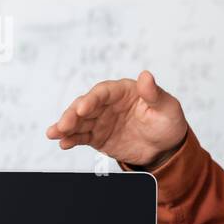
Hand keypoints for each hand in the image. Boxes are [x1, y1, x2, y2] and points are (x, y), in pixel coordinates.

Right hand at [45, 70, 187, 167]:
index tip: (83, 108)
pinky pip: (81, 136)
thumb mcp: (167, 107)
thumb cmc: (168, 122)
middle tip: (63, 125)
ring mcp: (101, 120)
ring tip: (54, 134)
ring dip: (65, 126)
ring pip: (79, 121)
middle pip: (85, 105)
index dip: (92, 99)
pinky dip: (71, 139)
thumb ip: (154, 93)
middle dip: (72, 114)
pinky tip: (63, 143)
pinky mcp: (97, 136)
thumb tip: (146, 75)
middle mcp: (108, 104)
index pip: (103, 92)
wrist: (166, 148)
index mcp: (123, 91)